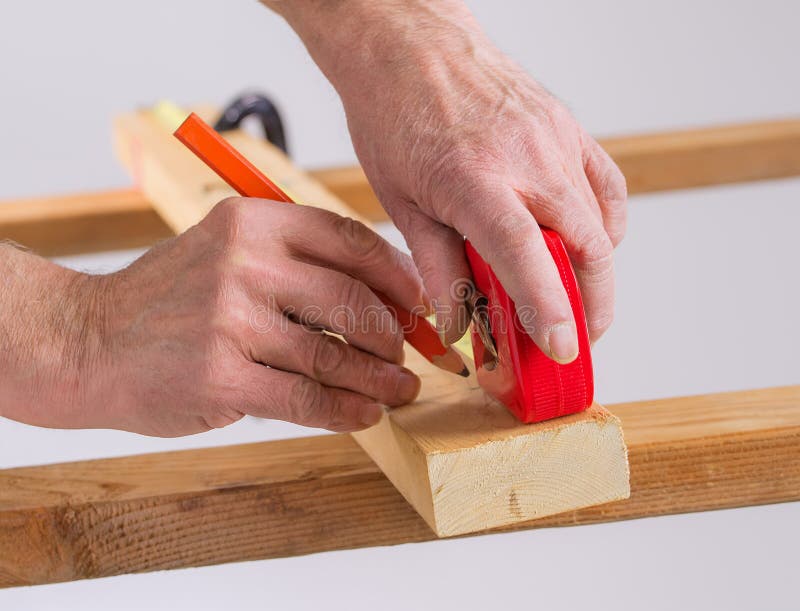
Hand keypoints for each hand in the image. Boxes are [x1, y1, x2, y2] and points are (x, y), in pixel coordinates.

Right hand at [2, 199, 426, 435]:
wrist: (90, 341)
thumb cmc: (172, 299)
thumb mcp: (227, 251)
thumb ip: (295, 263)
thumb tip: (384, 297)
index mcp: (252, 221)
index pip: (349, 240)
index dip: (397, 275)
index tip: (420, 303)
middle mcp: (243, 263)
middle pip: (352, 300)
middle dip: (393, 334)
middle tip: (407, 354)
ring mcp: (231, 321)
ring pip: (335, 356)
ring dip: (380, 379)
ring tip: (401, 390)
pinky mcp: (222, 379)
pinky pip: (307, 399)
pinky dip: (346, 410)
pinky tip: (365, 414)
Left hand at [272, 0, 626, 361]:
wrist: (410, 43)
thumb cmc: (396, 114)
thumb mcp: (400, 201)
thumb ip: (435, 267)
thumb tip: (456, 322)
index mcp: (473, 179)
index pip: (526, 255)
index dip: (550, 308)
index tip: (564, 349)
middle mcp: (525, 158)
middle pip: (584, 246)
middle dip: (590, 306)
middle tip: (575, 340)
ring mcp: (554, 139)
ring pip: (601, 221)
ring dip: (596, 273)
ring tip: (575, 303)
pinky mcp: (566, 126)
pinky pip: (605, 185)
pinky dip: (606, 226)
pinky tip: (587, 246)